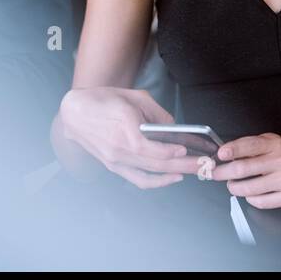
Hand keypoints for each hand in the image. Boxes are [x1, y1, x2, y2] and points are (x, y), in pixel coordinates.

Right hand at [57, 87, 202, 188]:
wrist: (75, 113)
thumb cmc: (105, 100)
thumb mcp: (136, 98)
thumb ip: (158, 114)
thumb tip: (175, 128)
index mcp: (126, 130)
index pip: (156, 150)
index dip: (177, 153)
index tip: (192, 150)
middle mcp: (120, 150)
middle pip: (159, 164)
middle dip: (186, 166)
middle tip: (205, 165)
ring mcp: (116, 161)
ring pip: (150, 175)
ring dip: (175, 175)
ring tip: (195, 171)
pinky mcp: (113, 166)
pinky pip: (138, 179)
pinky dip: (156, 181)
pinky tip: (172, 177)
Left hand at [211, 133, 280, 208]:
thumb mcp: (274, 143)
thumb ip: (252, 147)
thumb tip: (226, 154)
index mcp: (276, 144)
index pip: (249, 145)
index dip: (232, 150)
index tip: (220, 155)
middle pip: (243, 168)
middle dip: (223, 173)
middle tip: (217, 174)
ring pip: (249, 188)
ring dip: (235, 188)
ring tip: (233, 185)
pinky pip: (261, 202)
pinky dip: (250, 199)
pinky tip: (251, 194)